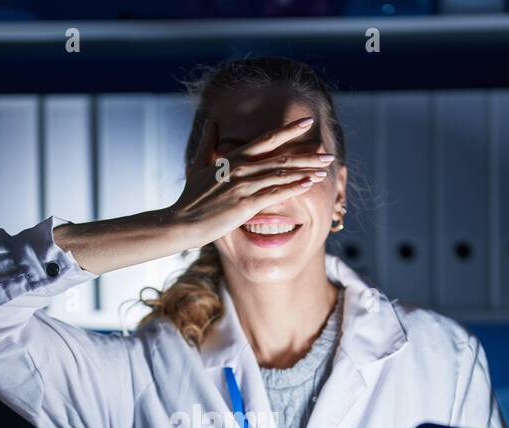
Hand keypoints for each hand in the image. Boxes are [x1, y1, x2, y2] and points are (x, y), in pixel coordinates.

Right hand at [167, 116, 336, 248]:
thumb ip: (207, 143)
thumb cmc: (190, 198)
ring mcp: (243, 186)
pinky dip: (293, 188)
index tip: (308, 123)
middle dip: (307, 155)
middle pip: (281, 157)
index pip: (267, 139)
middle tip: (328, 154)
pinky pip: (275, 194)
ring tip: (324, 170)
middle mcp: (240, 168)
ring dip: (306, 172)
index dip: (289, 130)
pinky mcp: (245, 205)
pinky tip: (308, 184)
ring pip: (281, 175)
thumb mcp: (198, 165)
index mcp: (232, 158)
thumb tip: (211, 122)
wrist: (181, 223)